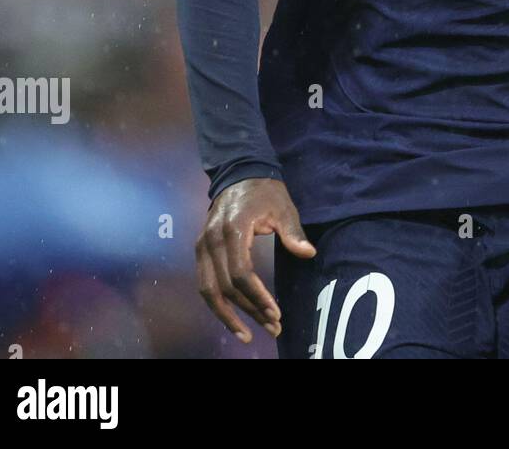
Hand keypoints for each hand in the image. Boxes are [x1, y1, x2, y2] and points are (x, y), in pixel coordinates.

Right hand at [195, 177, 315, 343]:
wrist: (239, 174)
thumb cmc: (264, 192)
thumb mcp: (284, 208)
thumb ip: (293, 232)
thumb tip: (308, 253)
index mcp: (233, 230)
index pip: (240, 273)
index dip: (256, 296)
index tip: (275, 312)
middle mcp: (211, 241)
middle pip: (225, 287)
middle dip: (248, 311)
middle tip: (271, 327)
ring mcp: (202, 247)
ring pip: (208, 291)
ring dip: (228, 316)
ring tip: (248, 334)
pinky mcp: (200, 251)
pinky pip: (205, 284)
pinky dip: (218, 304)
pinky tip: (233, 319)